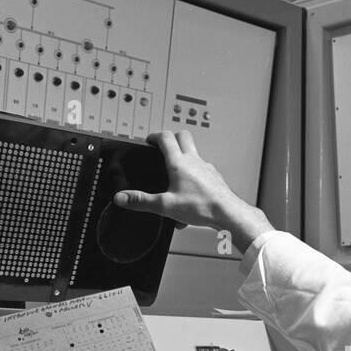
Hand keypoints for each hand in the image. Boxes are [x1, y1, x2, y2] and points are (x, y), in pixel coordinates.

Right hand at [114, 130, 272, 251]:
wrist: (228, 213)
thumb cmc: (202, 207)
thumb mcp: (165, 206)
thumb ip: (142, 201)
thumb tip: (123, 198)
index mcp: (179, 162)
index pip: (165, 137)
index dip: (154, 136)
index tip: (149, 140)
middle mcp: (194, 160)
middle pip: (183, 136)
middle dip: (171, 138)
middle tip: (163, 146)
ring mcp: (206, 167)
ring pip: (194, 152)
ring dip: (183, 155)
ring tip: (175, 169)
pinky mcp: (214, 177)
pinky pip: (203, 170)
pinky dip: (194, 174)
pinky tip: (190, 190)